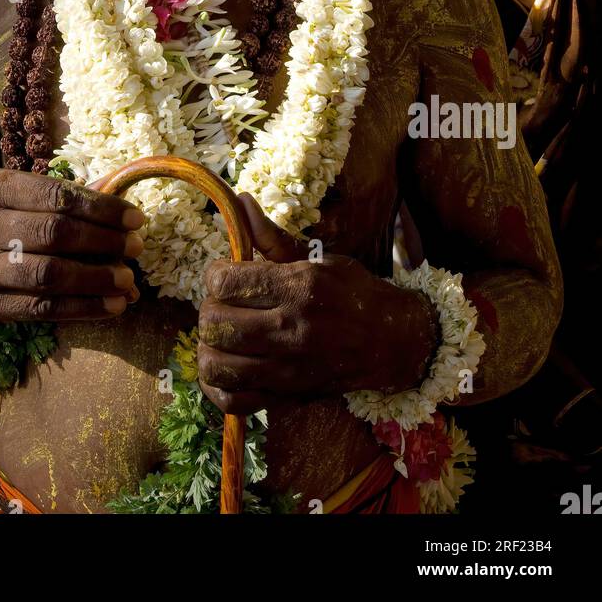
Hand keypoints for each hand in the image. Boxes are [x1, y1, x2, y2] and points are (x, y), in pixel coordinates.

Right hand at [0, 169, 144, 322]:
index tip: (136, 219)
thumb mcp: (20, 193)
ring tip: (129, 281)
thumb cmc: (1, 216)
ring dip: (96, 279)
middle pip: (54, 233)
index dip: (101, 208)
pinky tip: (113, 306)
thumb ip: (66, 200)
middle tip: (137, 248)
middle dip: (103, 241)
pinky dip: (83, 309)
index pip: (58, 196)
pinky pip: (42, 310)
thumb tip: (126, 220)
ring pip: (48, 275)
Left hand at [197, 194, 437, 414]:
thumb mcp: (318, 257)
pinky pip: (233, 400)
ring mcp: (288, 368)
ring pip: (217, 364)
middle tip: (224, 304)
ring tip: (223, 335)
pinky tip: (227, 366)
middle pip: (215, 323)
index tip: (225, 274)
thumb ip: (272, 237)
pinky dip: (218, 386)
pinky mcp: (288, 395)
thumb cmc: (354, 293)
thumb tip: (241, 201)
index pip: (225, 283)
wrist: (392, 341)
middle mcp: (291, 329)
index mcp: (298, 287)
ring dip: (210, 347)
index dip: (215, 274)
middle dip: (210, 308)